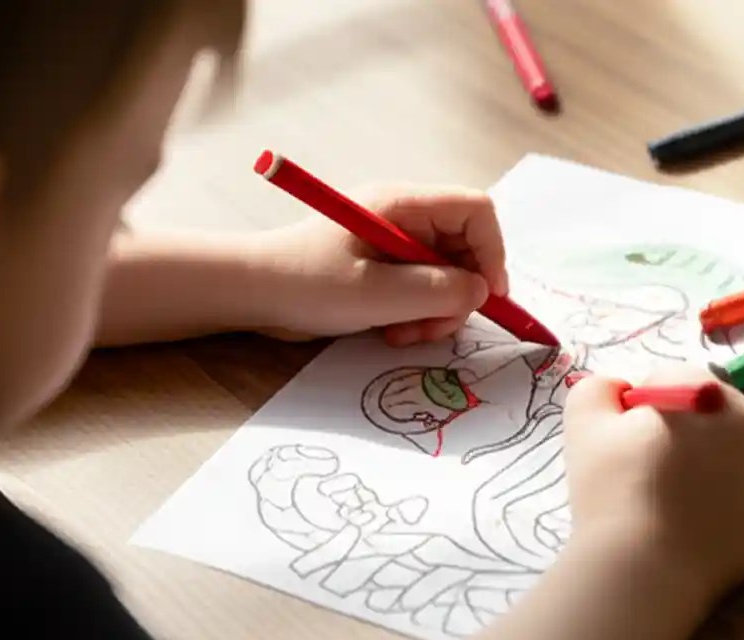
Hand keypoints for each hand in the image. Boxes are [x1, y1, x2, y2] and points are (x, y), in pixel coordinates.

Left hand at [254, 185, 508, 345]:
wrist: (252, 292)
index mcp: (402, 204)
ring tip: (403, 332)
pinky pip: (422, 289)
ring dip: (435, 311)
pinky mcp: (384, 268)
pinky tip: (390, 330)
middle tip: (433, 326)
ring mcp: (394, 243)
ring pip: (446, 275)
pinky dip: (417, 314)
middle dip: (458, 293)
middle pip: (466, 248)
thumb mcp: (375, 294)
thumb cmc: (304, 282)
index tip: (486, 296)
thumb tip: (480, 291)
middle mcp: (403, 217)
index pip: (476, 210)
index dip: (491, 252)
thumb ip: (436, 291)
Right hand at [561, 363, 743, 601]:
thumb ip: (598, 387)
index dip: (639, 409)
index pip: (669, 380)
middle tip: (645, 471)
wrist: (646, 571)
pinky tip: (691, 522)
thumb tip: (619, 389)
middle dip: (679, 431)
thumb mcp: (583, 421)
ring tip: (668, 499)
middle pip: (707, 413)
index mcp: (708, 392)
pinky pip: (743, 491)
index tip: (624, 444)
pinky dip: (722, 499)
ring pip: (730, 451)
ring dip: (704, 462)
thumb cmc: (613, 490)